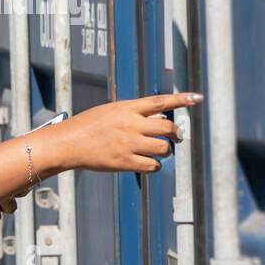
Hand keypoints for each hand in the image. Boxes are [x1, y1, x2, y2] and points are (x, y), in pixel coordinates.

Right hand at [47, 92, 200, 174]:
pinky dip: (154, 165)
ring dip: (164, 150)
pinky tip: (147, 163)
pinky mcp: (124, 162)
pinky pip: (152, 166)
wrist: (67, 143)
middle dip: (176, 133)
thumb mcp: (111, 111)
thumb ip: (135, 113)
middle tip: (176, 137)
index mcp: (126, 108)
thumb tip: (161, 117)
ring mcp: (127, 144)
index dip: (181, 99)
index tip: (197, 98)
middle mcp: (129, 124)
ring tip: (156, 151)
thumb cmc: (88, 126)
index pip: (160, 101)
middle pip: (167, 127)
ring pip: (163, 148)